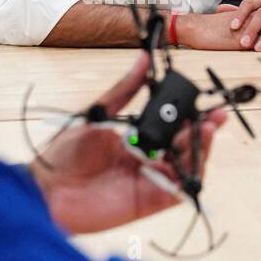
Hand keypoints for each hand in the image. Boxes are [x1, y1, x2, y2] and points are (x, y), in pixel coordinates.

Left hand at [28, 52, 229, 234]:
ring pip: (186, 165)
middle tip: (215, 113)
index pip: (170, 124)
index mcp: (134, 138)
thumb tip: (144, 59)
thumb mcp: (97, 113)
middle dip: (202, 128)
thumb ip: (124, 90)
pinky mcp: (148, 201)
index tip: (202, 99)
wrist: (45, 190)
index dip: (189, 114)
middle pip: (183, 144)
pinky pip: (178, 190)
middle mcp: (145, 158)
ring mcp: (148, 180)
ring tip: (209, 127)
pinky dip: (191, 175)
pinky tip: (196, 155)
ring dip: (201, 147)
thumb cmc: (63, 154)